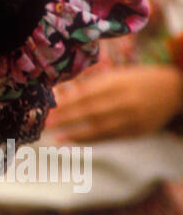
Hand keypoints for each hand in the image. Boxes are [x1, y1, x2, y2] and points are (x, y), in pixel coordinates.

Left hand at [48, 61, 182, 141]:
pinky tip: (74, 140)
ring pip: (100, 127)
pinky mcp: (138, 132)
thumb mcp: (116, 74)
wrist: (174, 90)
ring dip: (75, 133)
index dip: (66, 103)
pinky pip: (110, 137)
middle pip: (90, 111)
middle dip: (66, 119)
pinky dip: (91, 140)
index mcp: (117, 82)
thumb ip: (92, 83)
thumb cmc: (137, 80)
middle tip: (45, 125)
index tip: (48, 108)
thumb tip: (63, 91)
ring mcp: (132, 117)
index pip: (86, 94)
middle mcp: (124, 100)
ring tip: (55, 137)